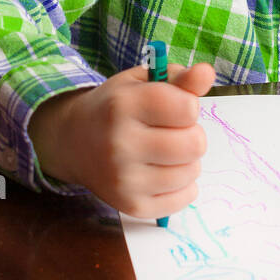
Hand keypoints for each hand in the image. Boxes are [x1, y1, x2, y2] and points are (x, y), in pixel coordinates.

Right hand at [28, 61, 215, 217]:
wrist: (73, 142)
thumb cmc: (117, 107)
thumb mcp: (142, 82)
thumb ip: (179, 77)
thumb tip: (206, 73)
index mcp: (122, 105)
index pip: (188, 108)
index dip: (188, 106)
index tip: (173, 107)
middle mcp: (120, 144)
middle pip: (195, 144)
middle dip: (191, 134)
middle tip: (171, 132)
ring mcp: (124, 179)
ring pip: (192, 172)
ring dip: (187, 161)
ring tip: (164, 152)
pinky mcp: (131, 206)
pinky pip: (185, 197)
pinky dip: (182, 185)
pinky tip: (162, 172)